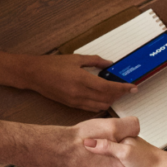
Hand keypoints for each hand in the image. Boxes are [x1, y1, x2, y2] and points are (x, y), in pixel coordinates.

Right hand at [20, 53, 134, 110]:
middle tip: (126, 88)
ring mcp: (75, 101)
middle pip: (107, 99)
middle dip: (119, 95)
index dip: (123, 88)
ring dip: (110, 100)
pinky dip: (100, 104)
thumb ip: (95, 61)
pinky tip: (103, 97)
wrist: (34, 74)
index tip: (133, 87)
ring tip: (116, 93)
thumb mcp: (76, 58)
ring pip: (100, 106)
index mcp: (81, 79)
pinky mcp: (71, 105)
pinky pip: (91, 108)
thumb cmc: (52, 65)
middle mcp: (79, 93)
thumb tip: (110, 63)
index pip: (108, 88)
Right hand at [22, 117, 149, 166]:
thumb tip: (136, 127)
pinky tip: (86, 158)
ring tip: (95, 153)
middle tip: (109, 150)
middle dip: (118, 163)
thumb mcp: (112, 126)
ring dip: (104, 166)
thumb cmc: (82, 139)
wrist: (57, 149)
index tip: (133, 162)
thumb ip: (129, 127)